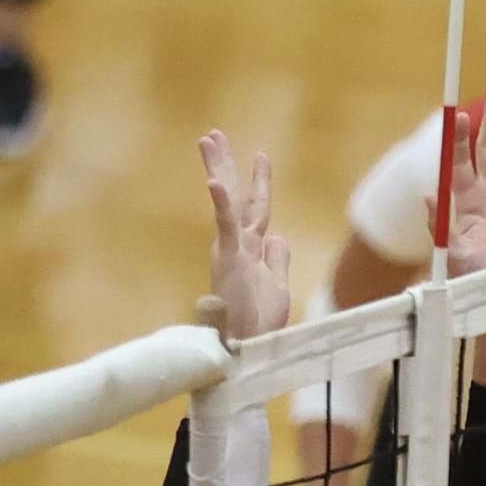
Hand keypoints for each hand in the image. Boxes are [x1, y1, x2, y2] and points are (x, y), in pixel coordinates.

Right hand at [201, 130, 290, 340]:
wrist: (247, 351)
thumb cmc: (259, 324)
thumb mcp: (276, 284)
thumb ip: (276, 259)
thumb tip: (277, 237)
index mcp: (250, 250)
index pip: (256, 209)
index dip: (258, 182)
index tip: (260, 155)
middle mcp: (239, 246)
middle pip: (236, 197)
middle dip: (227, 165)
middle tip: (215, 135)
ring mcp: (232, 251)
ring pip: (227, 203)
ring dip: (218, 171)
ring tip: (208, 140)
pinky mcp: (229, 261)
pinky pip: (226, 228)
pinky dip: (222, 205)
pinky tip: (215, 182)